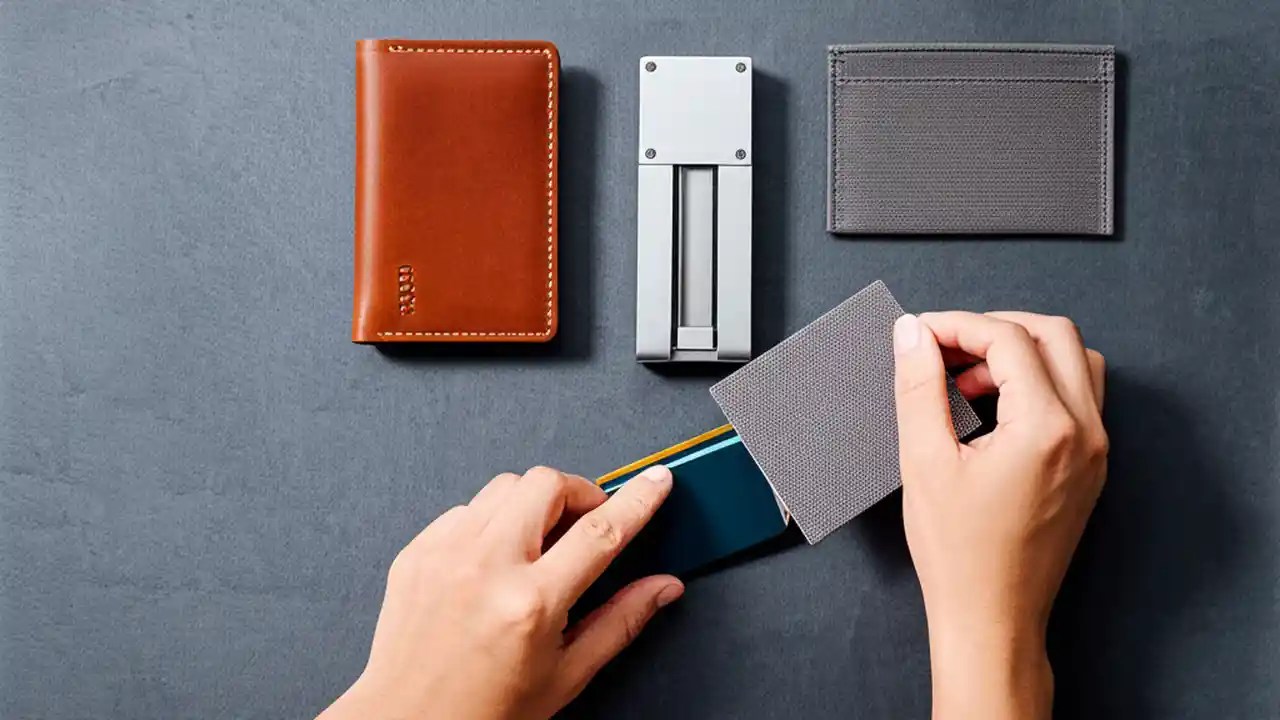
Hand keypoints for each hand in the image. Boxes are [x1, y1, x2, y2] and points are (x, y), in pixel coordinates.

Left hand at [318, 465, 682, 719]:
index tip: (655, 481)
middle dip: (579, 493)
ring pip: (505, 486)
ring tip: (539, 543)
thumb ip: (621, 621)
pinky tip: (495, 558)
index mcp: (530, 604)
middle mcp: (485, 568)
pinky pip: (466, 508)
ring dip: (533, 502)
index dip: (637, 500)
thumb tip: (664, 586)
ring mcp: (445, 554)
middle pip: (547, 485)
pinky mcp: (417, 551)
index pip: (600, 532)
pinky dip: (490, 522)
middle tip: (587, 521)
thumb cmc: (484, 710)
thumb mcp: (567, 674)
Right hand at [892, 311, 1107, 719]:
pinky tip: (992, 407)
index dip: (957, 325)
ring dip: (1022, 352)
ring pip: (1074, 362)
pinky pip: (1076, 398)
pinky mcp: (1090, 468)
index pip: (1008, 340)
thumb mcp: (925, 461)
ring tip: (968, 378)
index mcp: (1047, 427)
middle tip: (944, 346)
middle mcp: (1085, 433)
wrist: (992, 618)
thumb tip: (912, 334)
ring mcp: (1095, 451)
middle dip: (993, 328)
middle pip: (1053, 335)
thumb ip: (919, 387)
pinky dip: (1037, 382)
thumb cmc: (958, 553)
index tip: (919, 334)